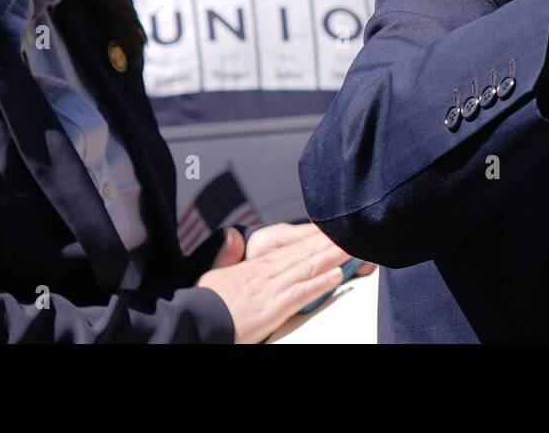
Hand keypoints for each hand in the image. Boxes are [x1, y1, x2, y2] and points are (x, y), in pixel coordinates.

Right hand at [195, 225, 363, 342]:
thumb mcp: (214, 274)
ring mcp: (272, 288)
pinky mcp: (273, 307)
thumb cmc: (205, 302)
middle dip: (331, 242)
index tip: (333, 230)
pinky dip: (320, 283)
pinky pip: (301, 292)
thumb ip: (227, 256)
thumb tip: (231, 236)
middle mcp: (268, 272)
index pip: (293, 247)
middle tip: (354, 231)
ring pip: (308, 266)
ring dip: (333, 257)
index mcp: (257, 265)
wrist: (195, 319)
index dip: (316, 238)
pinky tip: (336, 276)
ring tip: (353, 247)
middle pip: (306, 252)